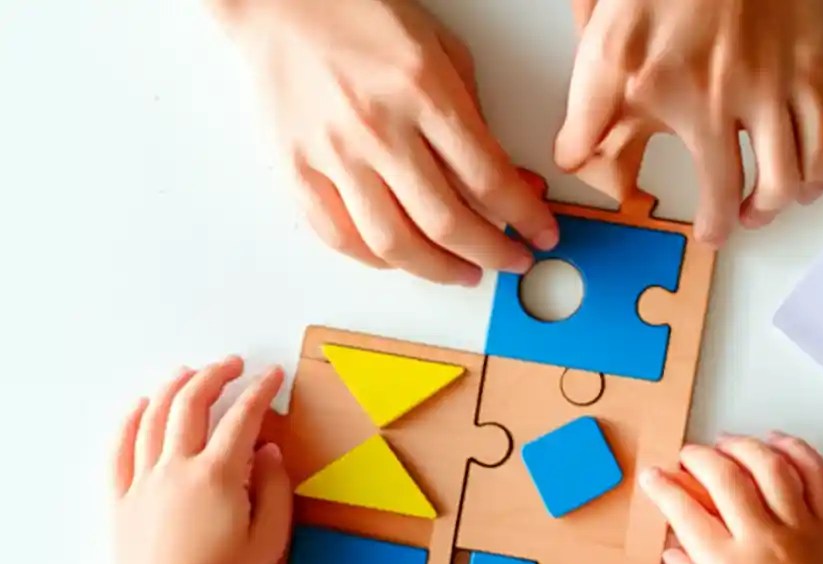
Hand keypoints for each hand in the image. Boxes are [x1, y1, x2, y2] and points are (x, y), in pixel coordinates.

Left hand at [110, 357, 290, 563]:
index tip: (272, 376)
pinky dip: (129, 421)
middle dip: (215, 375)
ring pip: (154, 417)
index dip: (260, 390)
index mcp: (217, 477)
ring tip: (189, 373)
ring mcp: (143, 483)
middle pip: (192, 403)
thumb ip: (274, 488)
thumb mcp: (270, 539)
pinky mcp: (120, 502)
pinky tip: (139, 406)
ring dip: (174, 387)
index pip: (242, 417)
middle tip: (232, 365)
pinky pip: (119, 449)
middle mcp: (175, 470)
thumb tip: (267, 452)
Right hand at [214, 0, 557, 283]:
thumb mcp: (440, 50)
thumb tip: (512, 179)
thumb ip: (475, 117)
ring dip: (440, 271)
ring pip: (395, 244)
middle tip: (512, 260)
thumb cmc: (360, 16)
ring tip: (465, 272)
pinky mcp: (297, 171)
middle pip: (448, 222)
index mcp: (423, 93)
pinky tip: (403, 259)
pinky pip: (340, 237)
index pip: (489, 179)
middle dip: (494, 253)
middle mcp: (379, 130)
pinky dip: (377, 259)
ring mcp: (334, 155)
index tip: (542, 233)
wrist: (277, 1)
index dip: (525, 217)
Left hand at [557, 0, 822, 245]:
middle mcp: (710, 94)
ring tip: (758, 211)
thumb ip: (587, 90)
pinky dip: (818, 171)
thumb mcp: (605, 18)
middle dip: (716, 224)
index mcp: (645, 78)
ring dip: (769, 208)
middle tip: (713, 229)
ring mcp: (767, 86)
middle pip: (721, 194)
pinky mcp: (811, 68)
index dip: (605, 182)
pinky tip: (806, 176)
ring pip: (782, 180)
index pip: (602, 154)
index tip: (613, 191)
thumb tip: (575, 141)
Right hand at [639, 432, 822, 563]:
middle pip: (723, 476)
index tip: (653, 477)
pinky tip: (777, 442)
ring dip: (741, 445)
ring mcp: (802, 526)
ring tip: (725, 442)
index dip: (663, 488)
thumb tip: (672, 552)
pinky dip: (796, 449)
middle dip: (697, 457)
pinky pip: (816, 472)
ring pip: (768, 465)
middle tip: (686, 456)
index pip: (685, 512)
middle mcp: (764, 538)